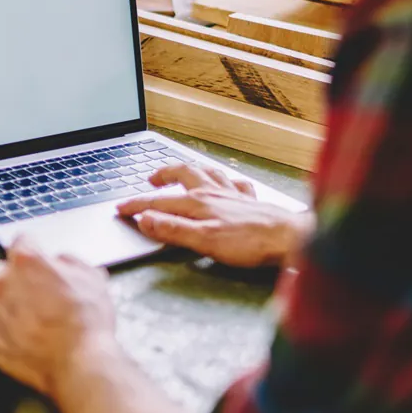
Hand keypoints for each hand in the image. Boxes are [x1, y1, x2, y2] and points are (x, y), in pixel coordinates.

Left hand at [0, 238, 117, 395]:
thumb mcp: (93, 279)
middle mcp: (3, 282)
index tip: (39, 260)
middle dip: (15, 278)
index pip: (22, 242)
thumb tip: (62, 262)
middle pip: (1, 270)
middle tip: (38, 295)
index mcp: (26, 261)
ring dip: (10, 307)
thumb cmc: (87, 323)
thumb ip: (71, 262)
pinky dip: (4, 332)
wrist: (79, 363)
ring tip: (36, 322)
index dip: (35, 251)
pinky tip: (26, 338)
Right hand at [117, 164, 313, 267]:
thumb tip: (145, 220)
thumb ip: (172, 230)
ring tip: (182, 171)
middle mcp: (214, 193)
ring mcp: (233, 194)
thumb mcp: (203, 241)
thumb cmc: (250, 242)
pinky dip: (225, 180)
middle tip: (150, 180)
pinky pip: (235, 183)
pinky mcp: (251, 201)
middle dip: (163, 175)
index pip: (159, 201)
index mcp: (198, 203)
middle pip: (183, 175)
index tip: (121, 209)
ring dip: (192, 170)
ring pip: (207, 173)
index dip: (137, 205)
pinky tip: (226, 183)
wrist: (290, 239)